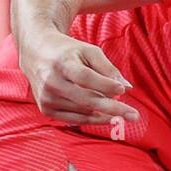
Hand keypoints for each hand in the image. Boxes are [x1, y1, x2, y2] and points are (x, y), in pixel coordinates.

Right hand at [19, 29, 139, 124]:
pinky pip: (74, 118)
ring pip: (82, 111)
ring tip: (121, 112)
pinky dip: (91, 119)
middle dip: (113, 109)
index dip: (105, 85)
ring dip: (104, 113)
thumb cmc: (69, 51)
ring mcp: (47, 97)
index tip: (123, 91)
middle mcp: (52, 82)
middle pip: (86, 99)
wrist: (36, 53)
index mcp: (62, 64)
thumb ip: (109, 68)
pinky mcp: (46, 108)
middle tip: (134, 116)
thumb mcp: (90, 51)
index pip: (85, 78)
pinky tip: (105, 117)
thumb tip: (127, 88)